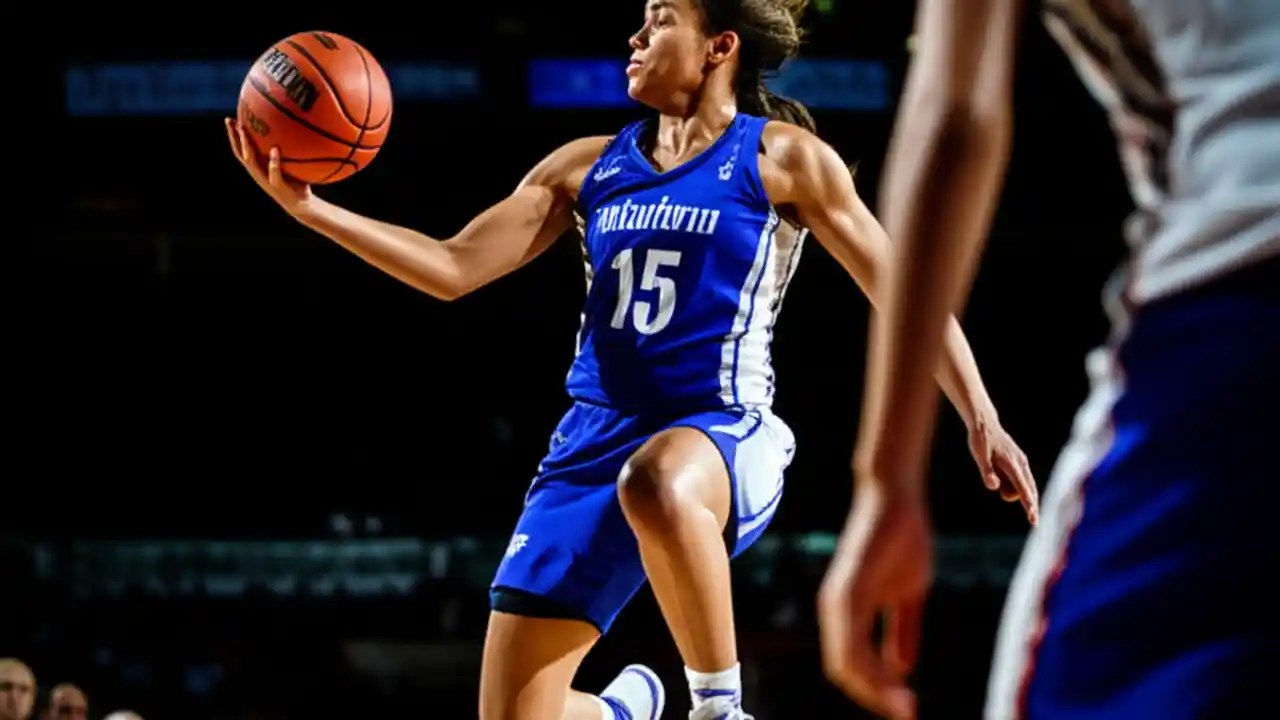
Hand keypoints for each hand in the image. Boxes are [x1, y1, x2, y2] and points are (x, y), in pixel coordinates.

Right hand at [225, 117, 311, 215]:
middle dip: (234, 137)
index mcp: (258, 168)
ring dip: (247, 146)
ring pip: (252, 163)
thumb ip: (285, 150)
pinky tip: (274, 149)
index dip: (234, 136)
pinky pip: (274, 173)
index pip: (241, 150)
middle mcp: (258, 174)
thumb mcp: (287, 164)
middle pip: (240, 154)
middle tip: (231, 121)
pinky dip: (273, 161)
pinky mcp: (278, 187)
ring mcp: (266, 181)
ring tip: (245, 131)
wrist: (302, 205)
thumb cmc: (295, 182)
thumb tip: (290, 128)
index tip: (230, 119)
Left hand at [819, 482, 931, 719]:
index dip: (877, 691)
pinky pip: (852, 641)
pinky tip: (898, 682)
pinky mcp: (848, 591)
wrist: (897, 498)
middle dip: (875, 698)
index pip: (853, 665)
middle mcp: (835, 611)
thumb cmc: (902, 540)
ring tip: (905, 708)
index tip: (908, 709)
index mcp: (847, 613)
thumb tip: (902, 669)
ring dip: (875, 691)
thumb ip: (902, 630)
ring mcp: (838, 601)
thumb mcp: (908, 594)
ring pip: (845, 663)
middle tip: (907, 715)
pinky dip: (873, 669)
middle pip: (844, 672)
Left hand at [968, 419, 1038, 523]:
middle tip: (1033, 521)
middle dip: (1031, 504)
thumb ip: (986, 472)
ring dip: (1013, 491)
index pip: (1023, 489)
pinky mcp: (1020, 461)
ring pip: (1025, 485)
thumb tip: (993, 487)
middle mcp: (1021, 463)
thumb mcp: (979, 456)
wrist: (984, 424)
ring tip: (994, 475)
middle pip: (1030, 490)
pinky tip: (999, 476)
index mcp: (1011, 464)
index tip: (1033, 518)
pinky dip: (1014, 485)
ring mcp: (1022, 462)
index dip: (1028, 505)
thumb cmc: (980, 441)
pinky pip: (1022, 479)